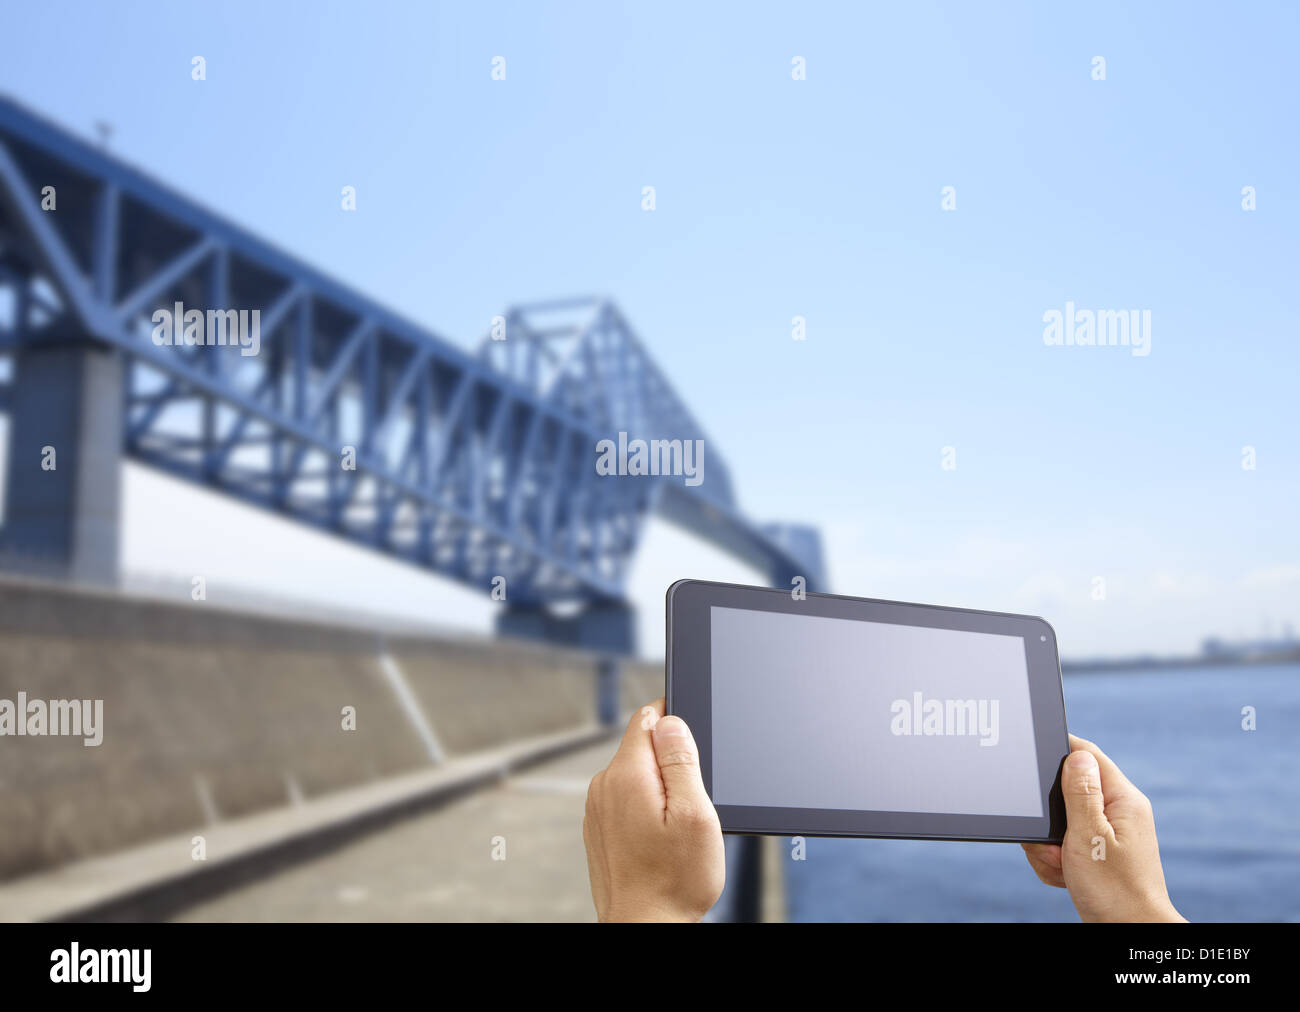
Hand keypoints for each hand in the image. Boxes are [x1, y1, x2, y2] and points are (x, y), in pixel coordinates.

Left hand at [583, 698, 724, 921]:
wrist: (645, 928)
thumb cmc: (675, 880)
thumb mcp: (694, 814)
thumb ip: (681, 760)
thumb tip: (669, 720)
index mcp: (627, 775)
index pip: (648, 717)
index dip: (675, 722)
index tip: (693, 748)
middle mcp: (604, 786)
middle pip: (643, 747)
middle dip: (671, 763)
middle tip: (691, 803)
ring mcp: (598, 809)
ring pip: (637, 775)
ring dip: (660, 790)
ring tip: (675, 830)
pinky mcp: (599, 828)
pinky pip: (627, 801)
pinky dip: (646, 811)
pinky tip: (660, 842)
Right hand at [1022, 734, 1183, 921]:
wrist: (1128, 932)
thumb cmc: (1115, 891)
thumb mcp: (1088, 835)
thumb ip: (1080, 792)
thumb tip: (1077, 754)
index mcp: (1123, 800)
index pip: (1088, 755)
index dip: (1058, 752)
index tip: (1032, 761)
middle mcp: (1119, 813)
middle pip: (1067, 792)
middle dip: (1049, 820)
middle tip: (1053, 845)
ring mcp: (1110, 833)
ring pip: (1061, 822)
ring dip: (1049, 846)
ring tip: (1062, 866)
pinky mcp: (1099, 852)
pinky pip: (1065, 844)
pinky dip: (1057, 861)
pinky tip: (1065, 876)